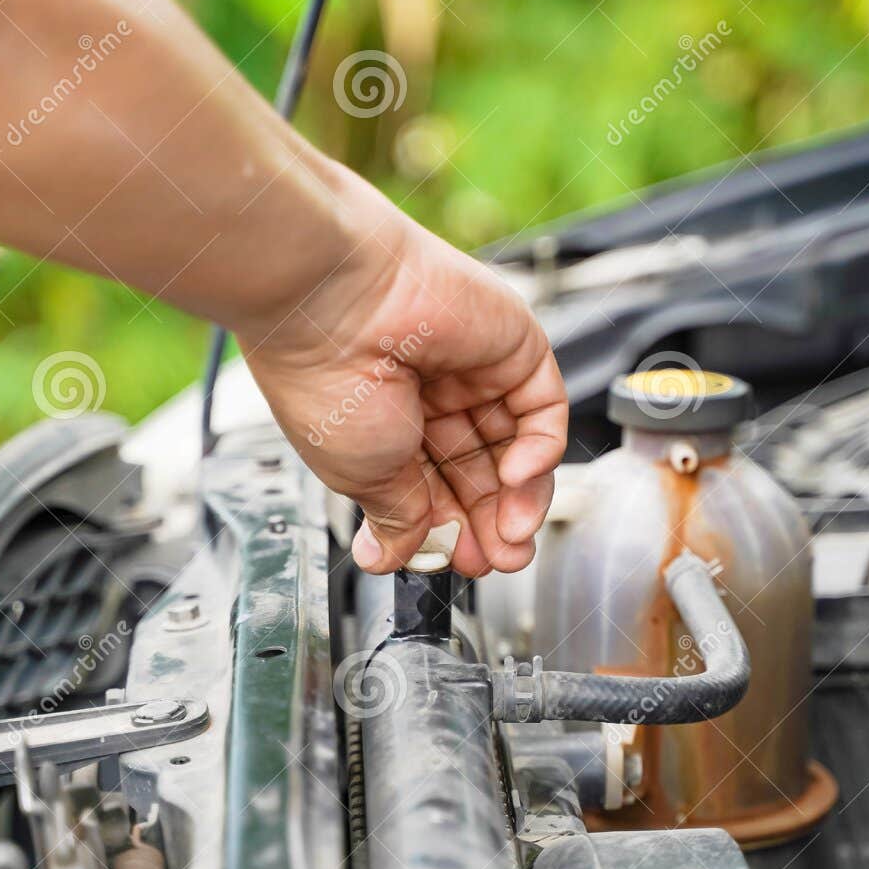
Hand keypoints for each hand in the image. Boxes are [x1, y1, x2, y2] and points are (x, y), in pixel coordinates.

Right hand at [240, 173, 566, 576]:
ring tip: (511, 534)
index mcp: (387, 424)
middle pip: (481, 472)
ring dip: (521, 498)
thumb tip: (395, 559)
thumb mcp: (363, 475)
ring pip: (518, 446)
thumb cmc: (326, 378)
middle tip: (498, 559)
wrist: (330, 304)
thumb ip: (398, 519)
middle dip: (492, 523)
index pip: (436, 488)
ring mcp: (474, 371)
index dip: (453, 531)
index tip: (460, 564)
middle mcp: (431, 396)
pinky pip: (542, 408)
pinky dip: (539, 451)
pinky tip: (516, 477)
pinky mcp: (512, 346)